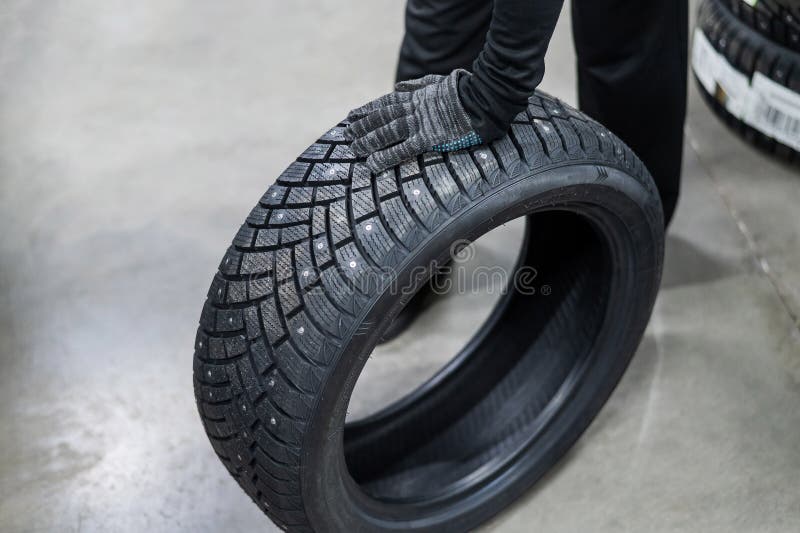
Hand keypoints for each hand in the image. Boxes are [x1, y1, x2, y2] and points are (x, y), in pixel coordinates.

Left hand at [344, 69, 482, 173]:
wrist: (481, 99)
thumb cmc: (464, 91)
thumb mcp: (437, 81)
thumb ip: (416, 85)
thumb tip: (398, 86)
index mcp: (416, 97)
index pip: (385, 103)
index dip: (367, 110)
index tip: (353, 114)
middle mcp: (413, 109)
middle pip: (381, 117)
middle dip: (363, 125)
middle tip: (348, 134)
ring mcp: (419, 124)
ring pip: (386, 132)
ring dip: (368, 140)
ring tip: (354, 148)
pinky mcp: (428, 138)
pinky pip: (402, 149)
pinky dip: (385, 156)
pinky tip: (373, 163)